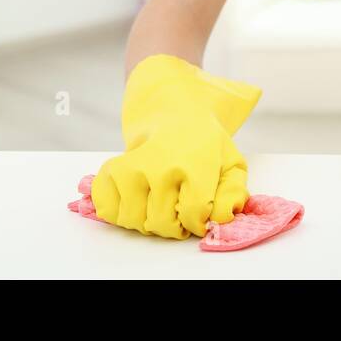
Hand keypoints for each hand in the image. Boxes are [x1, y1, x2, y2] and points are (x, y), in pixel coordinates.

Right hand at [91, 54, 261, 238]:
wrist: (175, 115)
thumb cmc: (205, 147)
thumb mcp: (231, 164)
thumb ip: (232, 194)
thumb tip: (220, 218)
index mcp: (195, 162)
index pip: (192, 214)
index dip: (197, 223)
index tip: (199, 214)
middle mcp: (160, 163)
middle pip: (161, 222)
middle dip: (174, 226)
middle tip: (178, 208)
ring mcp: (131, 166)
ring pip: (133, 220)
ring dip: (147, 221)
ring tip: (159, 203)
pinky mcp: (109, 170)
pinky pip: (107, 210)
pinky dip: (119, 212)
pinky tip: (136, 199)